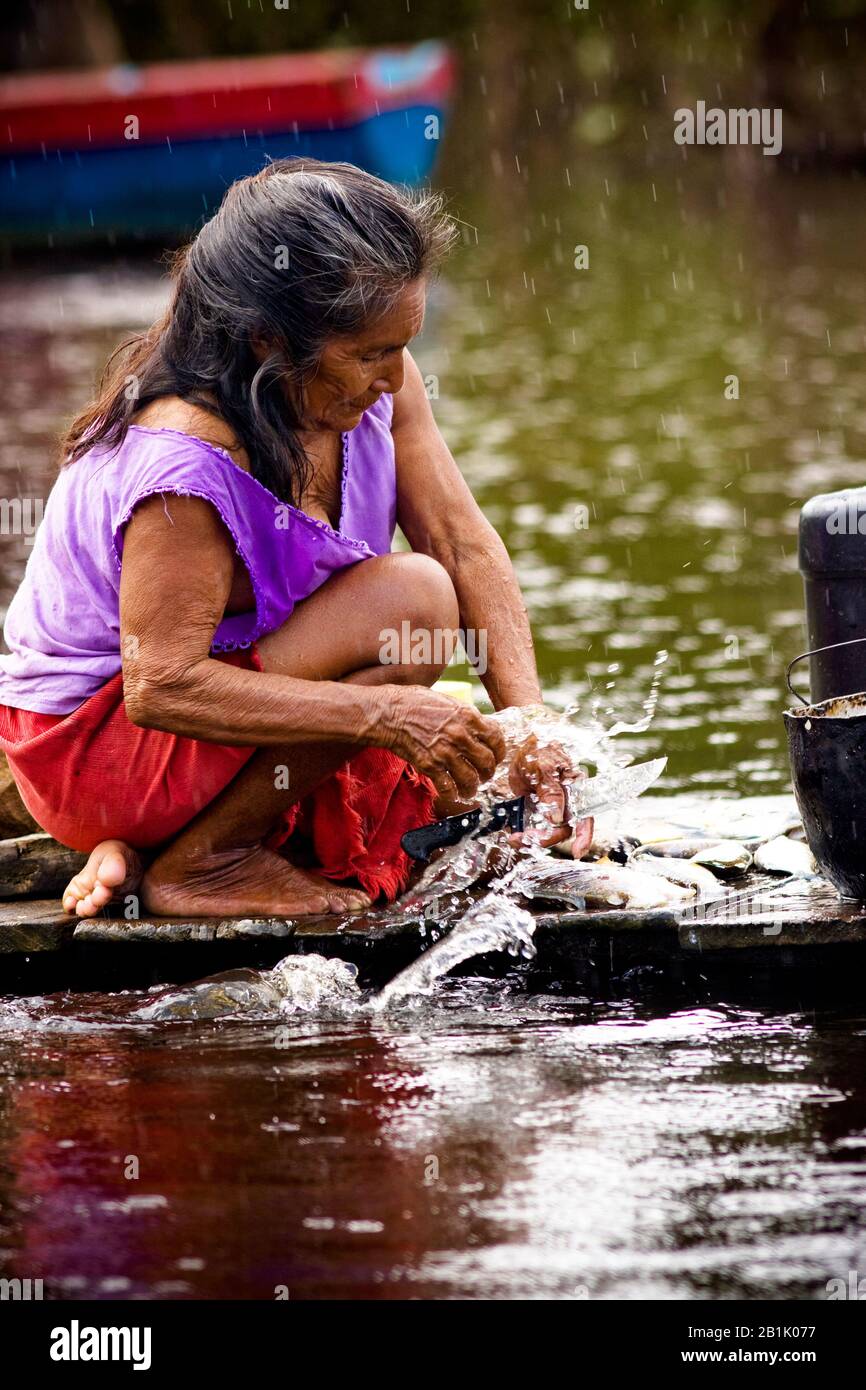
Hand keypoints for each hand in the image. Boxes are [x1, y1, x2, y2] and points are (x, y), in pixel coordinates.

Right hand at [373, 686, 505, 802]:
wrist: (389, 713)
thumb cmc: (415, 702)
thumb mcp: (448, 701)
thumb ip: (466, 716)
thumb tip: (479, 728)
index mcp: (468, 716)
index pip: (496, 738)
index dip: (499, 751)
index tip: (496, 757)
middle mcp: (460, 735)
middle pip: (487, 761)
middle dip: (489, 772)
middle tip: (485, 776)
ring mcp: (445, 752)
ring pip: (471, 778)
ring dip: (473, 787)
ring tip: (470, 789)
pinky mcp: (430, 765)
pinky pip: (448, 787)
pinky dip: (452, 793)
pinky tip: (451, 794)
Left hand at [506, 730, 593, 855]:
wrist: (520, 738)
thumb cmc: (538, 747)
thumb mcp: (543, 767)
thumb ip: (552, 792)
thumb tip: (558, 819)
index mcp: (574, 788)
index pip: (584, 817)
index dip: (583, 837)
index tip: (576, 853)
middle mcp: (565, 800)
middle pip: (561, 829)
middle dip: (544, 839)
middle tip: (520, 839)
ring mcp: (550, 804)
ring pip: (546, 830)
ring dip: (531, 838)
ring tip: (513, 838)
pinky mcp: (536, 807)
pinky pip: (533, 824)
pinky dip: (523, 831)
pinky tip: (512, 832)